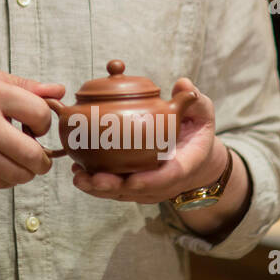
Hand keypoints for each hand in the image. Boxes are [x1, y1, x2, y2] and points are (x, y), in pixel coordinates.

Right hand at [0, 68, 63, 187]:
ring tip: (20, 160)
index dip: (44, 122)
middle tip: (39, 154)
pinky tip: (0, 164)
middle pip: (33, 154)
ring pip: (19, 174)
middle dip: (43, 159)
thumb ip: (26, 86)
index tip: (34, 124)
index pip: (39, 113)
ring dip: (27, 171)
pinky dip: (8, 178)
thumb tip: (60, 92)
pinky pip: (2, 183)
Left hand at [70, 77, 223, 203]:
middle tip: (93, 178)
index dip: (149, 181)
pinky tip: (78, 172)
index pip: (167, 177)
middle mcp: (164, 182)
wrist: (195, 158)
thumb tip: (184, 85)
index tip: (132, 180)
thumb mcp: (202, 114)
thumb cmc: (196, 133)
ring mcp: (147, 187)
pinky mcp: (134, 186)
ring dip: (98, 189)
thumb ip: (194, 100)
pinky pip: (114, 189)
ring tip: (78, 176)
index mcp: (183, 166)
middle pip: (137, 191)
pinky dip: (95, 184)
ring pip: (121, 193)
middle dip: (113, 187)